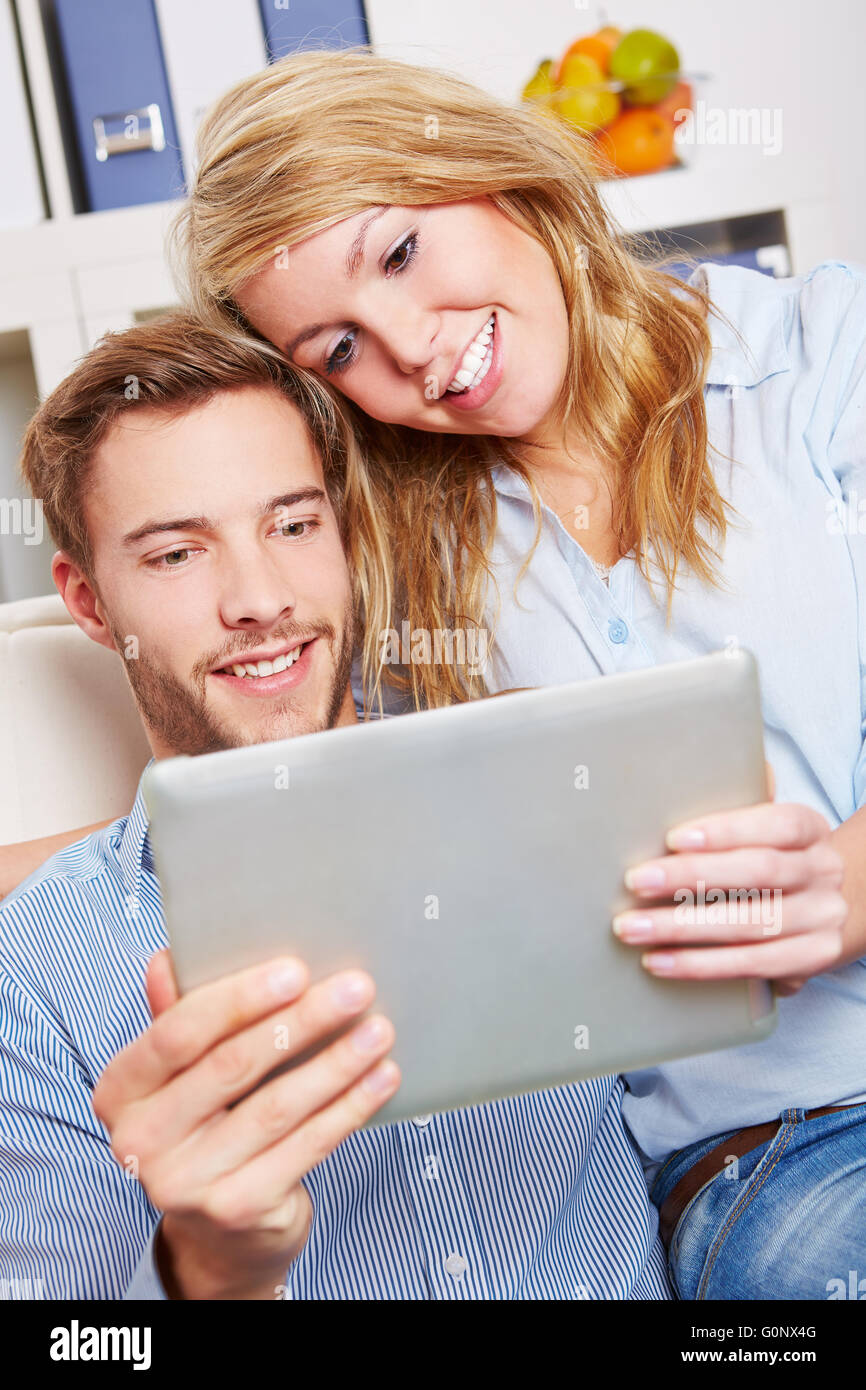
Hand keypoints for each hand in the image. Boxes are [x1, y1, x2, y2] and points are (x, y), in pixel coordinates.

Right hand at [92, 950, 399, 1298]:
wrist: (218, 1234)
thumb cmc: (206, 1124)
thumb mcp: (182, 1073)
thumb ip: (177, 1016)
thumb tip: (168, 959)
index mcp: (121, 1090)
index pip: (177, 1032)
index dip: (240, 999)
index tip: (297, 970)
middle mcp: (141, 1140)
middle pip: (232, 1064)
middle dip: (302, 1021)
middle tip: (356, 988)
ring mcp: (186, 1182)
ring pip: (277, 1106)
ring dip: (336, 1062)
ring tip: (378, 1030)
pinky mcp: (236, 1210)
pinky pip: (305, 1146)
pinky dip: (349, 1108)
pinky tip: (380, 1078)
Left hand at [612, 764, 847, 994]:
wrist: (822, 910)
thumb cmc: (772, 861)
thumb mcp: (763, 831)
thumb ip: (734, 807)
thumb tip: (686, 774)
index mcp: (810, 829)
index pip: (775, 825)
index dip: (725, 830)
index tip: (673, 837)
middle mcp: (824, 871)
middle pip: (758, 873)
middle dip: (690, 876)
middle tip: (636, 881)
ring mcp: (823, 918)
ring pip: (749, 924)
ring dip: (682, 927)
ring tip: (632, 927)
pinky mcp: (812, 960)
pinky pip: (750, 964)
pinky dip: (698, 964)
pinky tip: (659, 961)